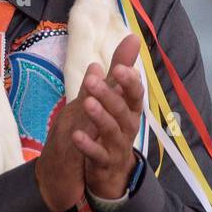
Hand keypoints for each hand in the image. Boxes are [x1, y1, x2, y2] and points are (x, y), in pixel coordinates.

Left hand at [72, 33, 142, 201]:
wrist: (112, 172)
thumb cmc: (113, 128)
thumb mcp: (115, 98)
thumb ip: (120, 70)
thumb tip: (132, 38)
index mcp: (130, 110)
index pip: (135, 94)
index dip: (129, 82)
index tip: (121, 68)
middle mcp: (128, 127)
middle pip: (122, 110)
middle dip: (109, 95)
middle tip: (92, 81)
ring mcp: (117, 146)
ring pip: (112, 130)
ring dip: (100, 116)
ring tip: (86, 103)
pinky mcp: (105, 163)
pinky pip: (97, 154)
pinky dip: (88, 145)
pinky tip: (76, 136)